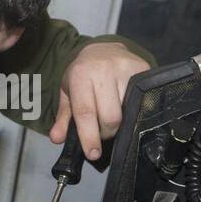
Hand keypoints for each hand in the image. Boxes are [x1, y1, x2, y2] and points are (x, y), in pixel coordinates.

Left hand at [50, 42, 149, 160]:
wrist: (103, 48)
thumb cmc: (83, 74)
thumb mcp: (68, 93)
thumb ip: (63, 118)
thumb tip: (57, 139)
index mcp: (81, 75)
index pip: (86, 112)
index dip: (90, 136)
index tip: (93, 154)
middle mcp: (104, 69)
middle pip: (111, 117)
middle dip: (106, 132)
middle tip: (102, 130)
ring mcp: (126, 68)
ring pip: (129, 111)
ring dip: (121, 122)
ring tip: (113, 114)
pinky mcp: (143, 68)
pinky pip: (143, 100)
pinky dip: (135, 109)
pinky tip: (128, 106)